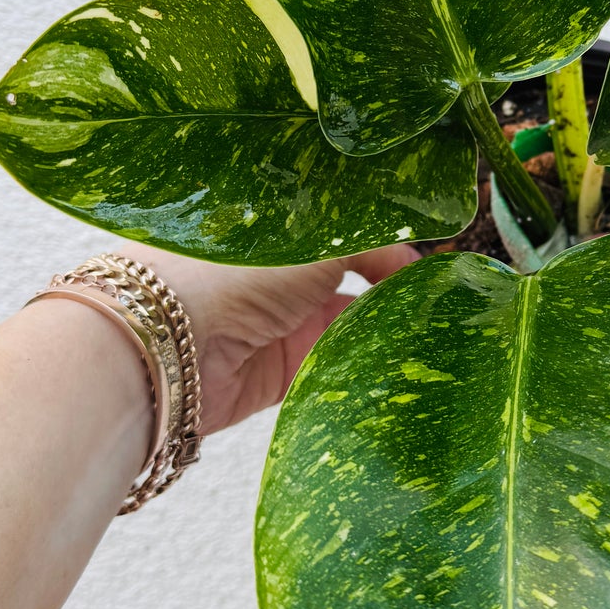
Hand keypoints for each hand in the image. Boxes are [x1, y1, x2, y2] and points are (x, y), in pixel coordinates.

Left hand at [125, 243, 417, 435]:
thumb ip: (371, 244)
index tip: (435, 267)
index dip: (390, 248)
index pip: (347, 235)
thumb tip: (415, 258)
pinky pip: (328, 376)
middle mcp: (276, 277)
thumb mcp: (318, 240)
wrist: (168, 344)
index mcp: (279, 230)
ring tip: (430, 341)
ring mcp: (276, 328)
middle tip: (441, 308)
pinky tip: (396, 372)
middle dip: (390, 296)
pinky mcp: (273, 378)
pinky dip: (359, 375)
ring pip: (343, 333)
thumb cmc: (236, 271)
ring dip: (378, 337)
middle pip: (348, 285)